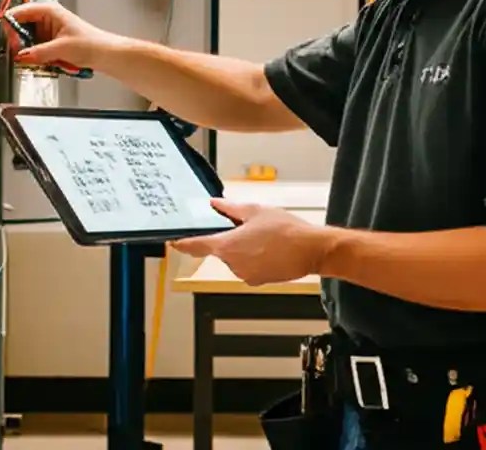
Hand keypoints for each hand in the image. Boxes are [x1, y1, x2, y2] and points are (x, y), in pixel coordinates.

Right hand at [5, 2, 122, 68]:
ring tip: (41, 60)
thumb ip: (38, 53)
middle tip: (24, 57)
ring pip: (25, 41)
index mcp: (48, 10)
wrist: (105, 54)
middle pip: (19, 28)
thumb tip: (20, 56)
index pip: (17, 13)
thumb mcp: (61, 48)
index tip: (12, 44)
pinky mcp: (48, 42)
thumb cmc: (91, 44)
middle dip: (20, 44)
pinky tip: (46, 62)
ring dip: (30, 53)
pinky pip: (33, 50)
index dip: (11, 28)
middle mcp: (45, 17)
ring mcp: (46, 30)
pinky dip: (36, 58)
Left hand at [172, 200, 328, 285]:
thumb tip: (215, 204)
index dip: (183, 243)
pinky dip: (254, 258)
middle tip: (248, 227)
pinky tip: (270, 248)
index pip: (196, 245)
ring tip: (265, 237)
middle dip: (230, 238)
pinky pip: (248, 267)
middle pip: (221, 250)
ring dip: (244, 248)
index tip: (174, 241)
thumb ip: (231, 209)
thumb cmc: (286, 230)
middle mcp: (232, 263)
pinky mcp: (257, 281)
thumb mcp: (255, 211)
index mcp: (227, 245)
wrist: (310, 250)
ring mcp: (244, 274)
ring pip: (236, 258)